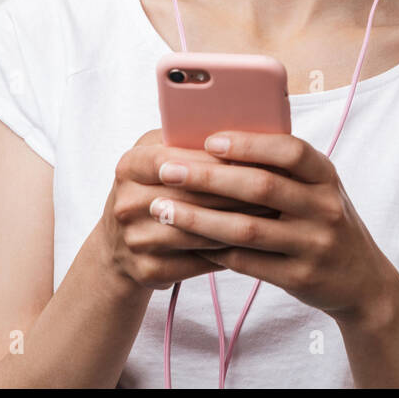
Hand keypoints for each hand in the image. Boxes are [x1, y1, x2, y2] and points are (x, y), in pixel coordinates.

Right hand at [99, 128, 282, 290]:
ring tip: (276, 215)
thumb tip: (248, 127)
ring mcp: (134, 240)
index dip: (221, 161)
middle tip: (281, 189)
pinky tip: (257, 244)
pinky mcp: (147, 271)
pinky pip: (200, 261)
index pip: (180, 160)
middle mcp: (125, 203)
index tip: (261, 159)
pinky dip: (231, 253)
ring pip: (202, 232)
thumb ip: (191, 140)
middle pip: (195, 198)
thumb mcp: (161, 156)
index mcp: (130, 165)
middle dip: (242, 193)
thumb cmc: (155, 188)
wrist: (118, 245)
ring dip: (243, 224)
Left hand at [149, 130, 396, 322]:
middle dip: (208, 177)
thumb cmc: (325, 222)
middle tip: (168, 170)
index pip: (290, 150)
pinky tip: (186, 240)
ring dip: (199, 217)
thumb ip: (283, 169)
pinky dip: (213, 250)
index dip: (249, 144)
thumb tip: (218, 142)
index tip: (207, 139)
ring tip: (163, 209)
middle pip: (261, 187)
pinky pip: (247, 262)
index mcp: (327, 176)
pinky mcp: (300, 277)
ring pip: (247, 229)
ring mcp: (315, 245)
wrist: (362, 279)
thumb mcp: (318, 189)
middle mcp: (325, 208)